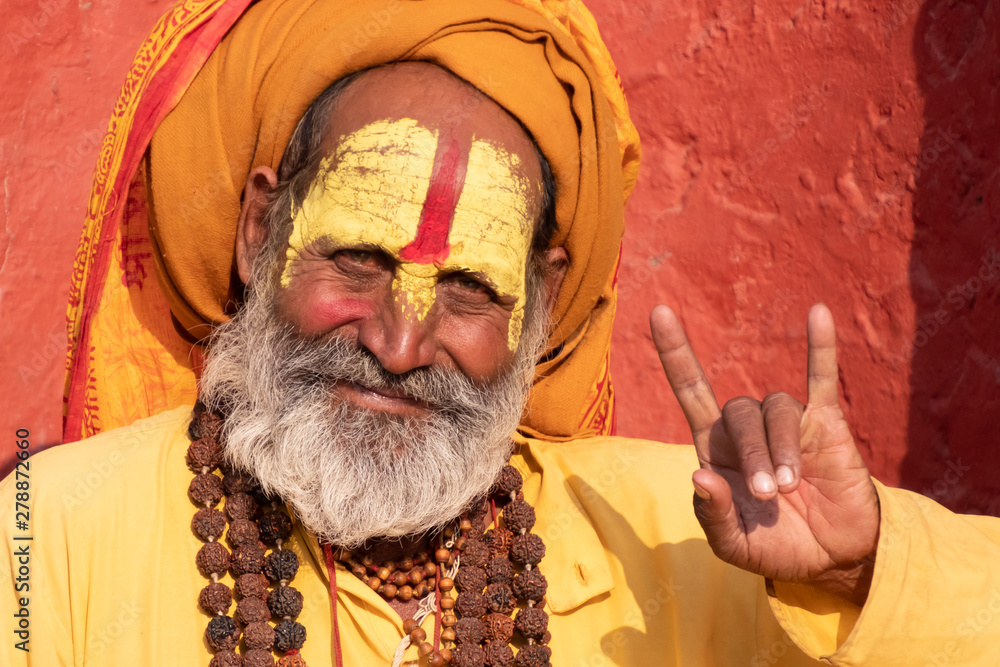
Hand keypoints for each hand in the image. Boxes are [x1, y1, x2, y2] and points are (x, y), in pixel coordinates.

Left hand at [650, 303, 879, 605]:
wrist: (832, 558)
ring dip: (782, 447)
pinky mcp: (826, 424)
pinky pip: (821, 378)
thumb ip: (714, 516)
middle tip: (769, 495)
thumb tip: (700, 476)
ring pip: (777, 407)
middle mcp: (748, 430)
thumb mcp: (733, 545)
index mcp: (717, 449)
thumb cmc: (773, 546)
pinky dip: (819, 348)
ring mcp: (787, 423)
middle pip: (739, 412)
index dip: (676, 354)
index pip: (691, 391)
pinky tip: (818, 314)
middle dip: (753, 453)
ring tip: (790, 486)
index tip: (659, 312)